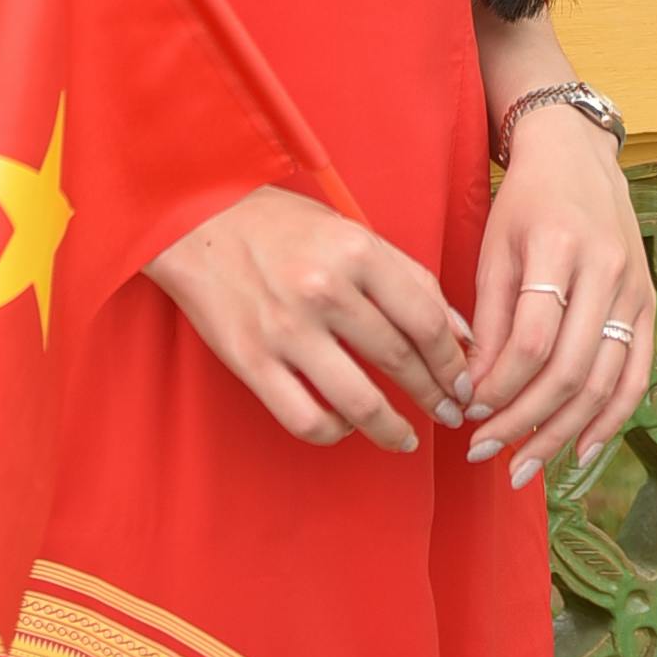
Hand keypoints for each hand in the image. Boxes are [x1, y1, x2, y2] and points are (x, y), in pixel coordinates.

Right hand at [143, 186, 474, 453]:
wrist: (193, 218)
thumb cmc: (278, 223)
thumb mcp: (348, 230)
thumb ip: (405, 276)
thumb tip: (458, 333)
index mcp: (355, 250)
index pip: (425, 320)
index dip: (452, 360)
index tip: (463, 380)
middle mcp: (324, 290)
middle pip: (400, 361)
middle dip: (435, 396)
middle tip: (448, 412)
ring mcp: (286, 330)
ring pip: (361, 402)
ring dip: (393, 429)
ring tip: (406, 437)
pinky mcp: (252, 361)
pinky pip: (307, 419)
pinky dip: (335, 432)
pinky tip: (345, 425)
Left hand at [461, 110, 654, 490]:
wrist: (579, 156)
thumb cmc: (525, 201)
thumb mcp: (494, 245)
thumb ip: (487, 317)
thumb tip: (474, 390)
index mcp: (558, 246)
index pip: (533, 338)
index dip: (500, 384)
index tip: (468, 409)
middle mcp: (606, 270)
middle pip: (570, 370)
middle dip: (525, 421)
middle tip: (485, 452)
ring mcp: (635, 291)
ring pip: (604, 383)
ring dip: (562, 434)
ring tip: (523, 466)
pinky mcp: (650, 306)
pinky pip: (636, 377)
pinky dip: (611, 421)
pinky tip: (581, 452)